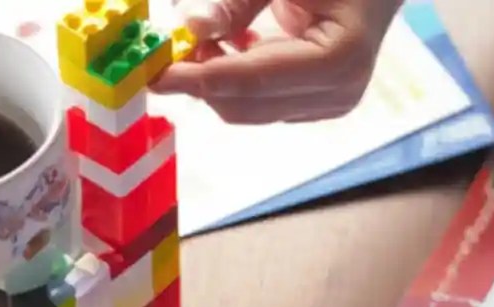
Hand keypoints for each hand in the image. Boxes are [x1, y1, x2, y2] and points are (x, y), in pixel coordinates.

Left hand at [152, 0, 402, 123]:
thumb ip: (236, 0)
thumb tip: (191, 27)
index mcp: (339, 57)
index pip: (252, 81)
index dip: (197, 78)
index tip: (154, 72)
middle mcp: (338, 92)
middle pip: (245, 106)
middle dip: (201, 80)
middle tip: (168, 46)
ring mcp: (330, 104)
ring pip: (247, 109)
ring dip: (215, 79)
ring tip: (202, 37)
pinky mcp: (318, 105)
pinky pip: (260, 103)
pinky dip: (234, 78)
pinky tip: (230, 44)